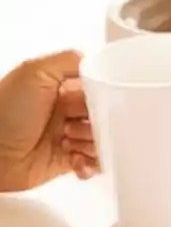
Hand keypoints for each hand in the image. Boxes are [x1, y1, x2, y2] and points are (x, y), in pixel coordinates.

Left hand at [0, 50, 98, 191]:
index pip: (98, 91)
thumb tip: (95, 64)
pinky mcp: (67, 161)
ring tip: (72, 145)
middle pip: (105, 117)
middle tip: (77, 127)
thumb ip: (67, 62)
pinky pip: (94, 163)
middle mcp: (66, 112)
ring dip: (94, 145)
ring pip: (102, 140)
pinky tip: (79, 164)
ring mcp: (67, 137)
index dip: (105, 99)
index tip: (101, 106)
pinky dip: (92, 165)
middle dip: (102, 124)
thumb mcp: (33, 72)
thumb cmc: (5, 112)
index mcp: (60, 89)